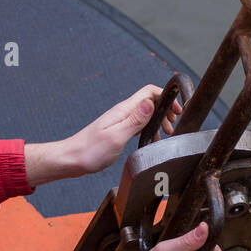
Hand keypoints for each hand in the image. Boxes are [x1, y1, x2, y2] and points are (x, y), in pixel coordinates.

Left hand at [23, 84, 182, 185]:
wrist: (72, 159)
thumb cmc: (91, 151)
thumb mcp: (117, 136)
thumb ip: (135, 120)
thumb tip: (151, 103)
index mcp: (124, 110)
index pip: (149, 92)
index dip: (166, 97)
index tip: (178, 110)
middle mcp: (123, 112)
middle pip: (150, 101)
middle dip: (166, 110)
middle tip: (173, 126)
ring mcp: (120, 120)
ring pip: (146, 113)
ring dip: (159, 121)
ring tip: (166, 135)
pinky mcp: (118, 129)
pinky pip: (139, 124)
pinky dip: (150, 129)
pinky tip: (152, 140)